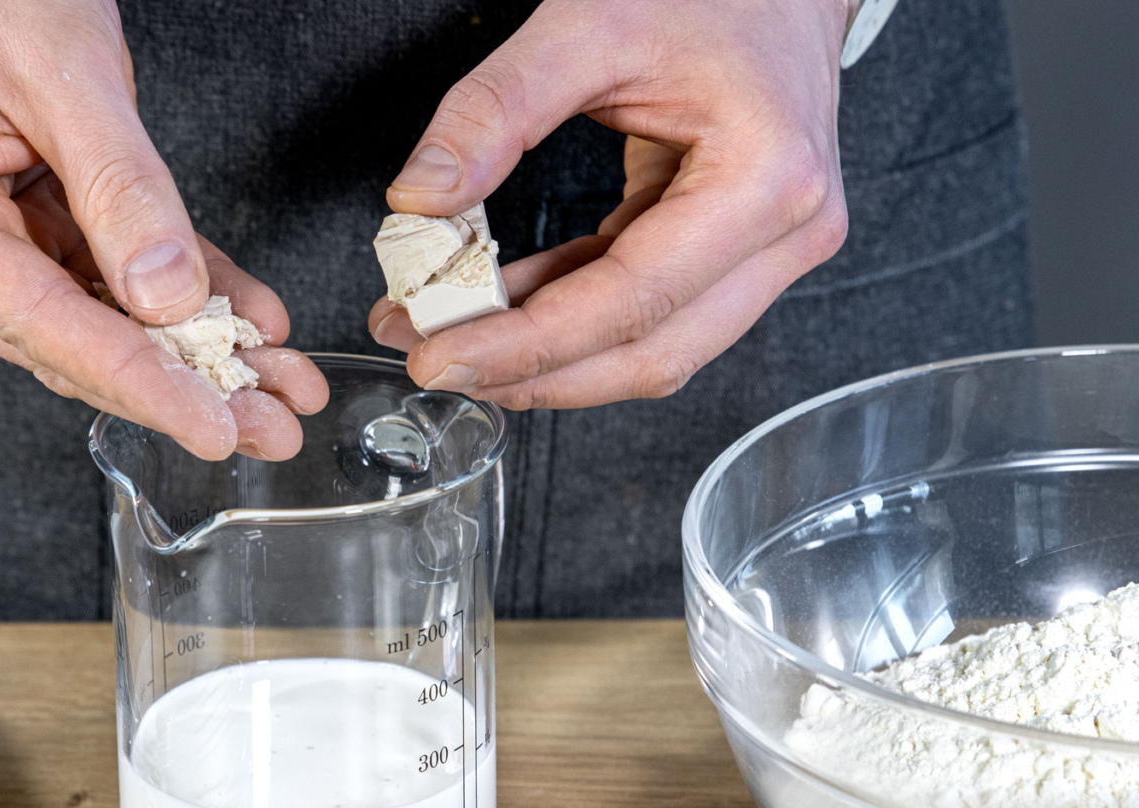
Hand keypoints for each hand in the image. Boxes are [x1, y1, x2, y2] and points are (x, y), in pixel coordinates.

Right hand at [0, 0, 327, 459]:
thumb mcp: (66, 77)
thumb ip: (121, 191)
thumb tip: (168, 297)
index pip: (48, 328)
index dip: (142, 384)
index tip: (213, 426)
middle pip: (78, 346)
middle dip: (185, 388)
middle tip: (273, 426)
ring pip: (105, 324)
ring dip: (196, 356)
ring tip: (280, 385)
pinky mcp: (27, 227)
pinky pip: (115, 276)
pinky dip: (185, 297)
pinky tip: (249, 319)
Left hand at [369, 0, 853, 408]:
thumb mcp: (585, 27)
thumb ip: (495, 111)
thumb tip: (420, 198)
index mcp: (767, 181)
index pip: (630, 302)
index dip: (527, 347)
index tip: (440, 357)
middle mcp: (786, 235)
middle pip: (647, 354)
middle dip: (531, 373)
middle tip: (432, 361)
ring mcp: (770, 253)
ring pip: (650, 350)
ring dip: (546, 359)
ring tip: (452, 335)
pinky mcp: (738, 255)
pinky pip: (646, 312)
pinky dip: (569, 318)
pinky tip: (502, 309)